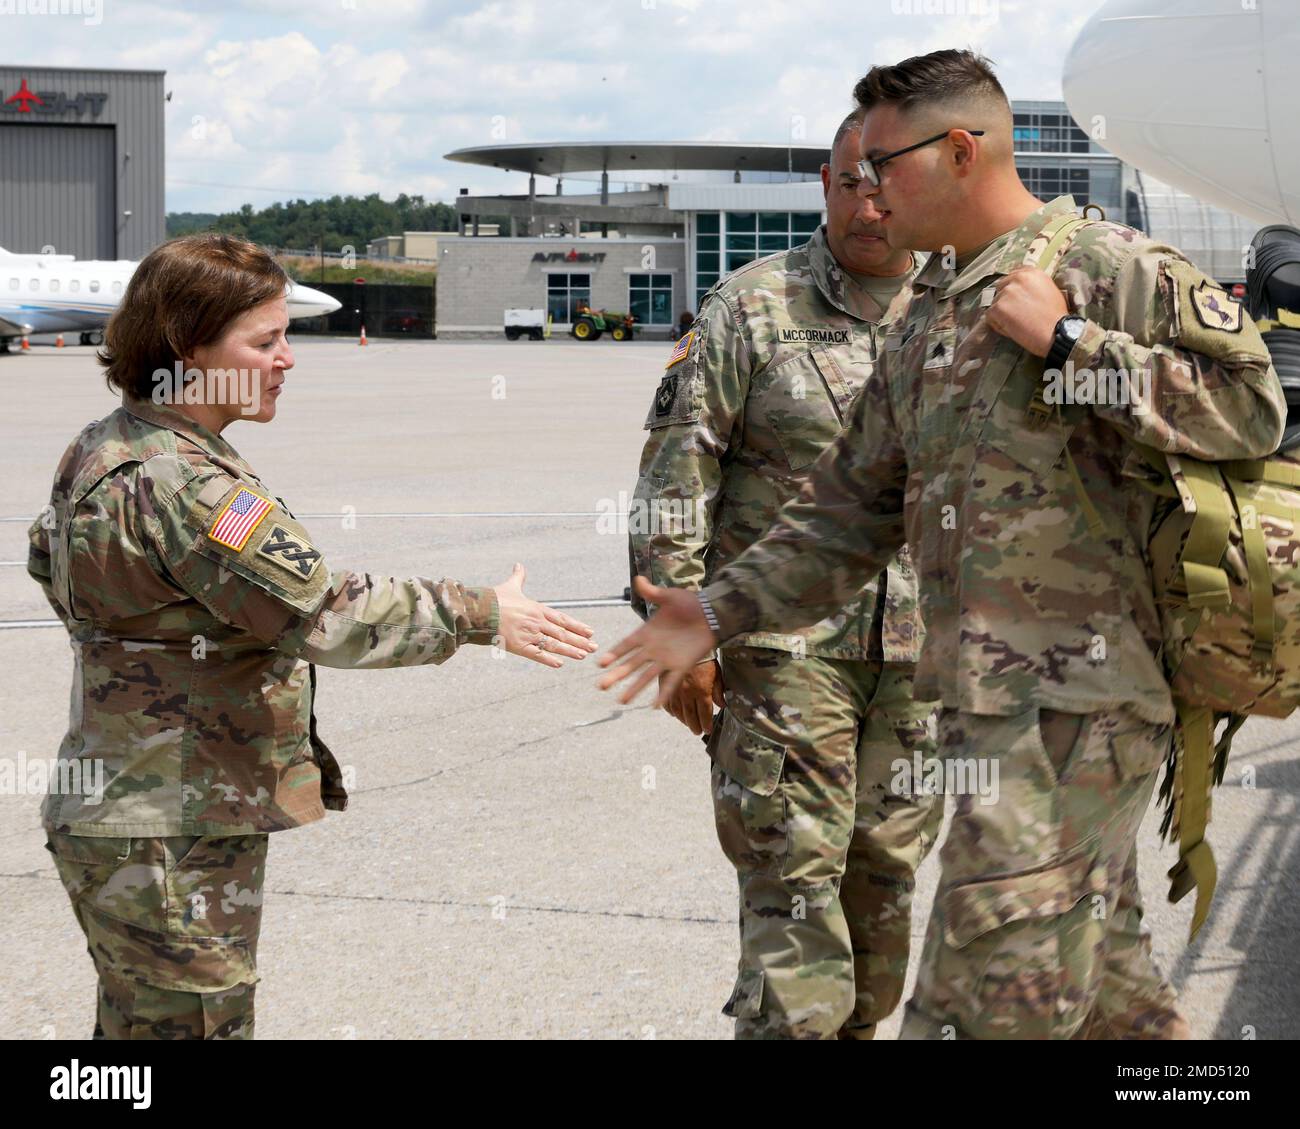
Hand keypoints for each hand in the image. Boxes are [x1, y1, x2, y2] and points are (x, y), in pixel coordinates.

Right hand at [492, 563, 597, 667]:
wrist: (478, 610)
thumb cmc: (494, 599)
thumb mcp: (510, 587)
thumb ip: (518, 577)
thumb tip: (519, 565)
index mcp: (537, 608)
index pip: (562, 619)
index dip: (577, 626)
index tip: (590, 631)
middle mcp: (536, 622)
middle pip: (562, 633)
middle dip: (579, 640)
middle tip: (594, 646)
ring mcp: (528, 634)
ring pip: (553, 644)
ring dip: (570, 650)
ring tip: (583, 655)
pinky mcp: (518, 646)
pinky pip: (536, 655)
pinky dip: (548, 659)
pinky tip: (559, 664)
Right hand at [596, 576, 717, 704]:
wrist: (712, 613)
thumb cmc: (690, 603)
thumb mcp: (669, 596)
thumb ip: (652, 592)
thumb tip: (638, 579)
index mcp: (647, 633)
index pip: (626, 645)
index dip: (613, 654)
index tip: (600, 663)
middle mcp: (654, 649)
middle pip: (630, 664)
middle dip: (616, 675)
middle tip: (601, 686)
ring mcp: (667, 659)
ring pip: (646, 676)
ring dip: (634, 688)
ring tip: (622, 701)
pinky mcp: (682, 665)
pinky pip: (671, 682)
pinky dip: (664, 693)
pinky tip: (655, 706)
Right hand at [661, 658, 723, 735]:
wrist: (686, 642)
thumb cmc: (705, 658)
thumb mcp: (716, 674)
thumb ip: (718, 691)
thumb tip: (722, 705)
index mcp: (702, 690)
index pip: (705, 714)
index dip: (706, 724)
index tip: (708, 730)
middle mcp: (687, 693)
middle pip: (691, 716)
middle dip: (695, 726)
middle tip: (698, 732)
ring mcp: (674, 689)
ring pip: (678, 712)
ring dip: (683, 721)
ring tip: (688, 724)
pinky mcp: (664, 684)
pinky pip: (667, 703)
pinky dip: (671, 710)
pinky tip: (675, 714)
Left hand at [986, 266, 1068, 357]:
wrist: (1056, 332)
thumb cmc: (1055, 315)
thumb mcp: (1049, 289)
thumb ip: (1033, 284)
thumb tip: (1020, 287)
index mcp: (1031, 272)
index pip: (1013, 275)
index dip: (1013, 288)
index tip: (1017, 299)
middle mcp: (1018, 278)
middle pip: (1001, 287)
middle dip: (1006, 300)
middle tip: (1018, 314)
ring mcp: (1006, 292)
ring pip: (995, 302)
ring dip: (1002, 313)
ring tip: (1018, 323)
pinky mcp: (998, 307)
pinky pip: (990, 316)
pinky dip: (998, 324)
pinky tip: (1012, 329)